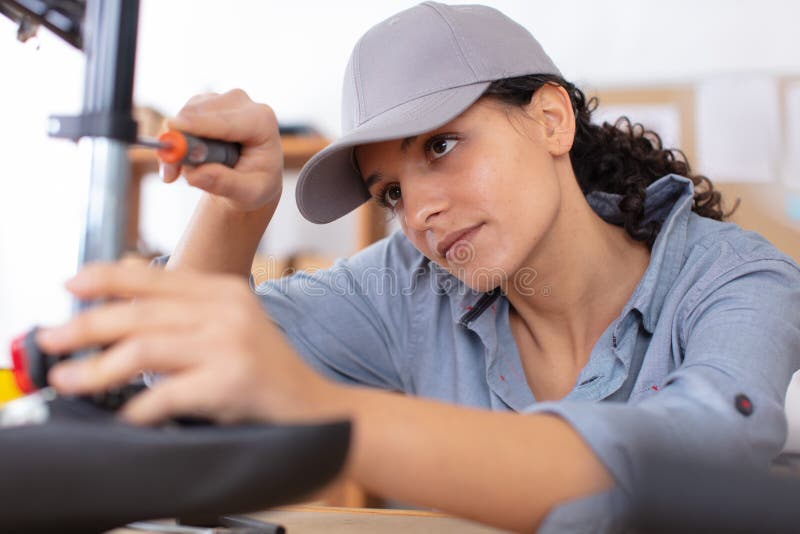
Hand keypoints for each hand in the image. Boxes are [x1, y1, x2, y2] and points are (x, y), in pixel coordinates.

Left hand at [35, 260, 335, 425]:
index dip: (107, 278)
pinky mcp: (233, 381)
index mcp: (224, 292)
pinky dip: (141, 408)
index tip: (70, 284)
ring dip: (99, 368)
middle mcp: (227, 311)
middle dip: (88, 325)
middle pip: (141, 311)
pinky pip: (169, 393)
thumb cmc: (266, 370)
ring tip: (70, 380)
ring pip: (145, 348)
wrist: (315, 406)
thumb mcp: (229, 323)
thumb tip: (126, 276)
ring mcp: (231, 345)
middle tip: (52, 338)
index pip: (155, 278)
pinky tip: (128, 416)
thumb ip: (184, 303)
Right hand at [160, 89, 283, 212]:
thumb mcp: (248, 193)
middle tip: (171, 173)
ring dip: (176, 144)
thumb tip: (195, 175)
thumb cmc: (256, 183)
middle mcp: (244, 104)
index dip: (199, 124)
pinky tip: (184, 161)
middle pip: (201, 112)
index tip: (172, 127)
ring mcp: (223, 100)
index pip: (227, 121)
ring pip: (186, 113)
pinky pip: (181, 116)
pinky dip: (175, 140)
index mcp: (262, 122)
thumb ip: (224, 184)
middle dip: (181, 140)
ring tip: (183, 173)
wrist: (253, 177)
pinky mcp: (206, 103)